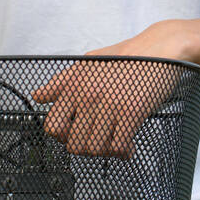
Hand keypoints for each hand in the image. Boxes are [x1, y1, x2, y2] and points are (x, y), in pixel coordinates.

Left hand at [31, 21, 185, 157]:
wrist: (160, 46)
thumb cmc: (127, 55)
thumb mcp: (88, 62)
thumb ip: (61, 82)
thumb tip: (38, 96)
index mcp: (74, 85)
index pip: (53, 126)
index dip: (62, 136)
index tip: (75, 134)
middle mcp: (88, 96)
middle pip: (73, 144)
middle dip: (86, 147)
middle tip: (98, 140)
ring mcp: (109, 105)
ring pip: (94, 149)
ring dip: (104, 151)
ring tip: (113, 142)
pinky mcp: (131, 112)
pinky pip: (118, 147)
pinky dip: (122, 152)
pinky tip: (128, 144)